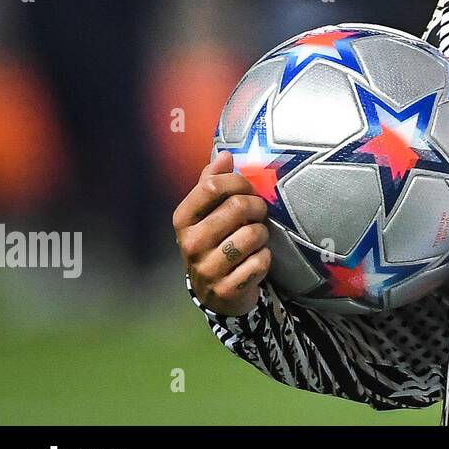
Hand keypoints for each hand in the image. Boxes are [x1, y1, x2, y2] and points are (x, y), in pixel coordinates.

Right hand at [173, 151, 271, 316]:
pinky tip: (254, 262)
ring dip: (262, 235)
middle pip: (237, 207)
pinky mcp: (226, 289)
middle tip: (259, 215)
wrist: (216, 293)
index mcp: (183, 219)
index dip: (239, 182)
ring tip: (255, 239)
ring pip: (253, 234)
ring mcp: (206, 269)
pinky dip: (264, 259)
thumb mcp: (208, 213)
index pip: (212, 186)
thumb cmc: (216, 242)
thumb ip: (212, 183)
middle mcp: (190, 243)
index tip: (248, 189)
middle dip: (257, 208)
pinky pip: (260, 262)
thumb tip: (225, 155)